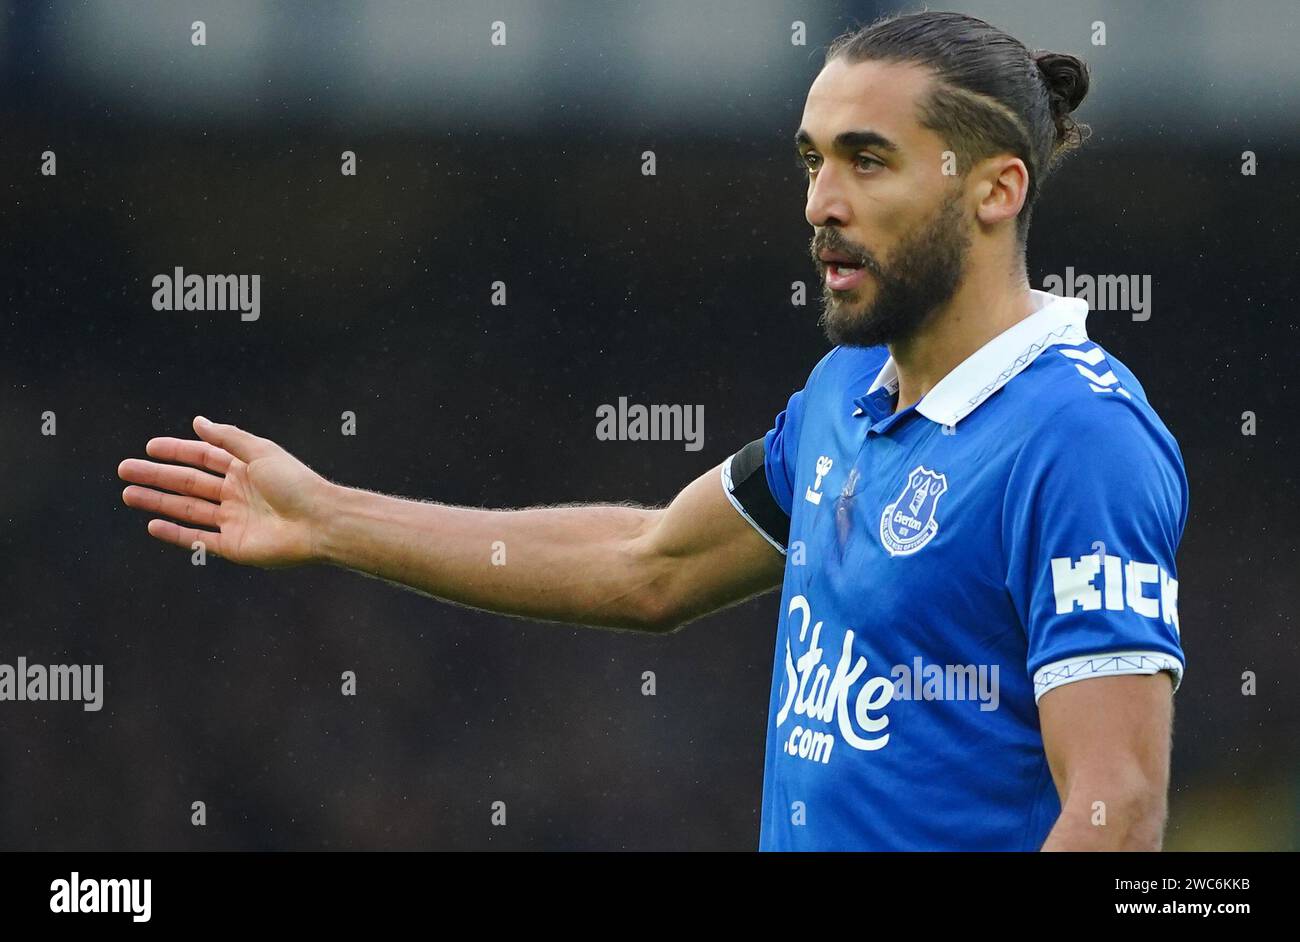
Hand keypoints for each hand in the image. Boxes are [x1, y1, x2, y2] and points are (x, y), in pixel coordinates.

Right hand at [118, 416, 333, 567]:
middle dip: (157, 476)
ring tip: (128, 494)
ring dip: (157, 502)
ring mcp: (234, 521)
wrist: (320, 522)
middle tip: (124, 470)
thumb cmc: (296, 484)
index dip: (177, 451)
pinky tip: (152, 525)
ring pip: (187, 510)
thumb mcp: (261, 452)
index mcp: (245, 469)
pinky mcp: (234, 546)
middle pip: (189, 483)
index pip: (204, 458)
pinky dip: (175, 534)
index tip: (149, 448)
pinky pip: (198, 539)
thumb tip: (198, 421)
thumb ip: (228, 438)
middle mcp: (237, 494)